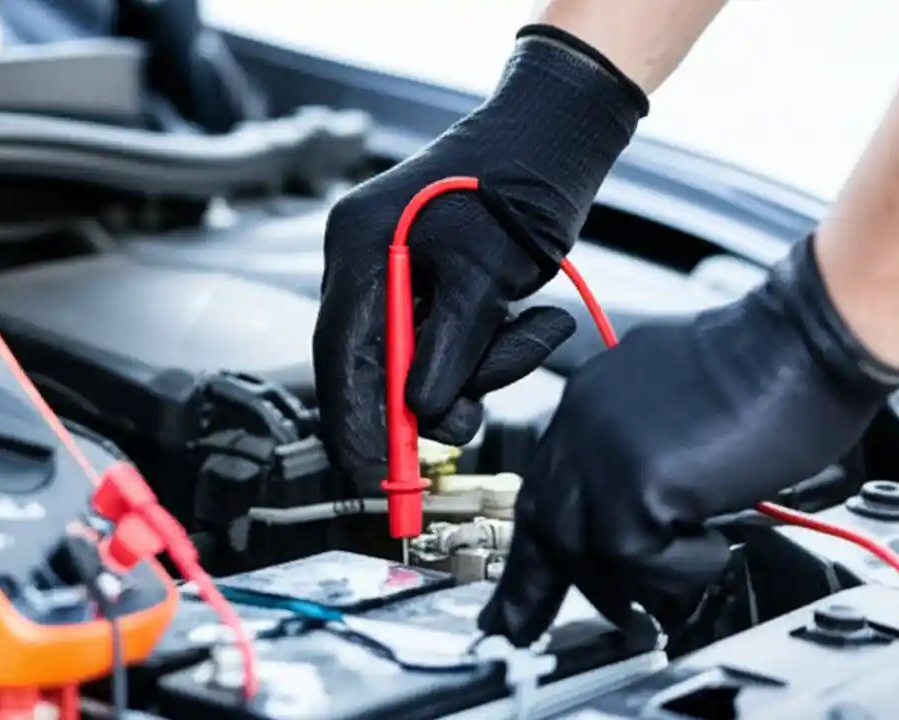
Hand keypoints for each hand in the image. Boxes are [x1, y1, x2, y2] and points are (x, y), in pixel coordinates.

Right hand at [312, 25, 647, 487]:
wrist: (560, 133)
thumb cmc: (519, 180)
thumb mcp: (486, 272)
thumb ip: (449, 349)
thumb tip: (422, 413)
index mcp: (360, 250)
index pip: (338, 356)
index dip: (354, 424)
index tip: (375, 478)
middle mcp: (369, 266)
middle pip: (379, 366)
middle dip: (434, 396)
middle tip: (477, 412)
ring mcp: (401, 277)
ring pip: (425, 363)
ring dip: (483, 369)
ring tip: (537, 330)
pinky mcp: (437, 287)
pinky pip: (455, 343)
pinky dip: (496, 349)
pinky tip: (536, 319)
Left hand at [480, 236, 898, 644]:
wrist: (802, 339)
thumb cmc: (766, 362)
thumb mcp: (676, 406)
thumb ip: (644, 454)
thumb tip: (648, 511)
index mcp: (588, 403)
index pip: (542, 487)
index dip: (535, 543)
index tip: (525, 584)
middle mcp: (580, 425)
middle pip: (543, 524)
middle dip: (538, 586)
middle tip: (536, 623)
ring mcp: (601, 452)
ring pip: (589, 550)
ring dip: (640, 578)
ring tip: (685, 572)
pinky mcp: (636, 482)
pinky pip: (642, 558)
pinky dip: (688, 563)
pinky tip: (718, 538)